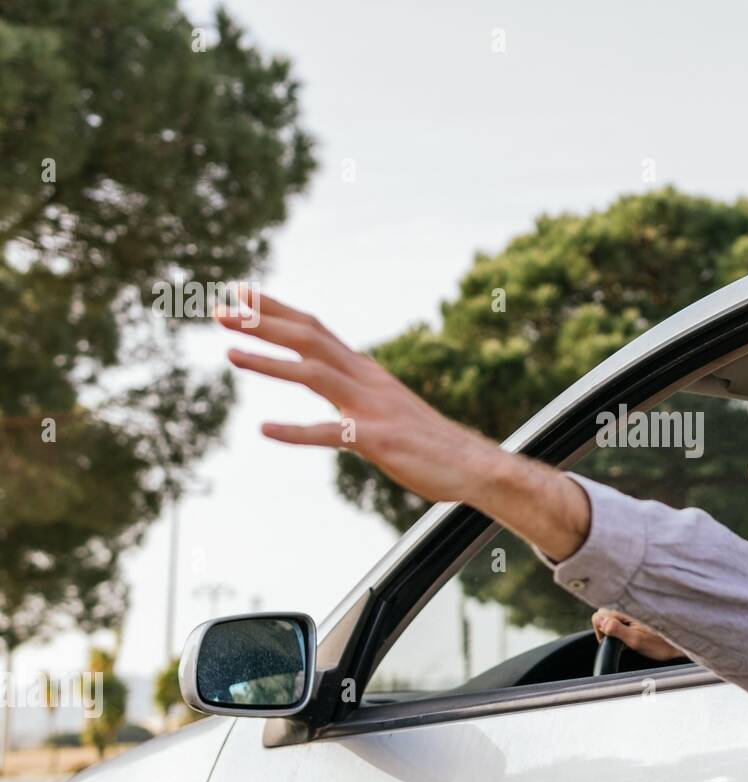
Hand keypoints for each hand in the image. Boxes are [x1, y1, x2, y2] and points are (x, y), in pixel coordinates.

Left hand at [215, 290, 593, 558]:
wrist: (473, 464)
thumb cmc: (427, 440)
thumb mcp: (384, 404)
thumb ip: (352, 389)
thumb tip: (320, 377)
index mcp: (366, 371)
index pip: (315, 329)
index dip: (276, 311)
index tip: (239, 296)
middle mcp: (367, 381)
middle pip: (310, 339)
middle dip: (263, 323)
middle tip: (220, 311)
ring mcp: (372, 409)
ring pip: (315, 375)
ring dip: (271, 362)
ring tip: (229, 354)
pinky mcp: (377, 441)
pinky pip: (331, 434)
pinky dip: (296, 431)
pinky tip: (265, 429)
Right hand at [592, 608, 685, 661]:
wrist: (682, 640)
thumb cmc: (662, 643)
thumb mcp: (637, 640)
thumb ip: (616, 630)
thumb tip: (601, 622)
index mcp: (624, 608)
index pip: (598, 616)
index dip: (601, 631)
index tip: (610, 641)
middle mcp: (627, 603)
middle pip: (604, 613)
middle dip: (607, 628)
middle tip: (621, 641)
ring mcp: (632, 606)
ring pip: (612, 614)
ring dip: (616, 626)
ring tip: (630, 637)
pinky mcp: (638, 610)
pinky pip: (622, 614)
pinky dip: (624, 624)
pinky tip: (635, 632)